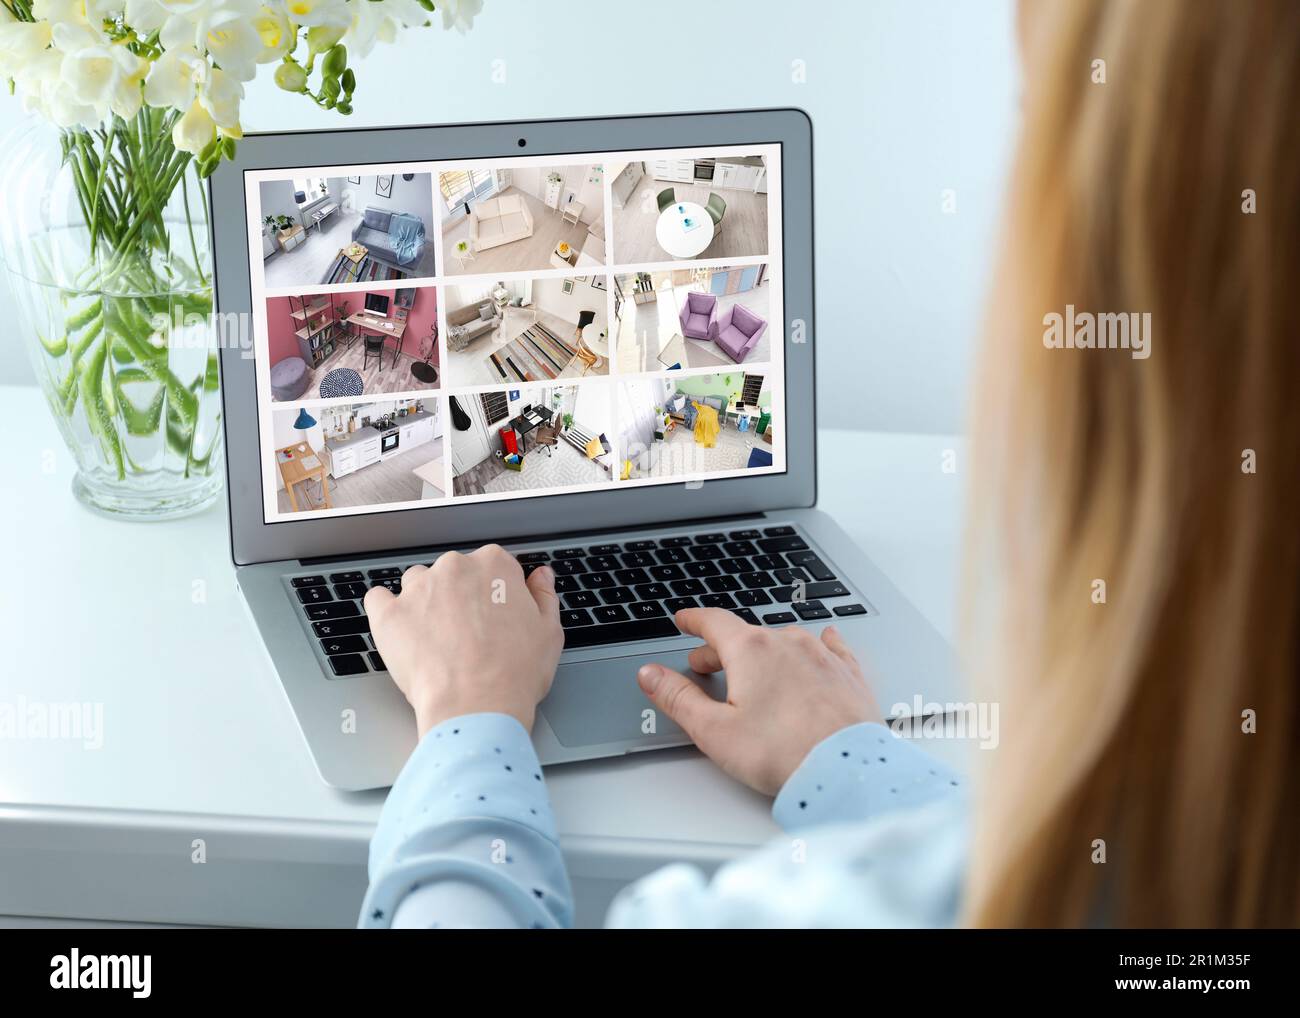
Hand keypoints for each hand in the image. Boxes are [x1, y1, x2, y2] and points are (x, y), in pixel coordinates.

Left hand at [365, 545, 563, 736]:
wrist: (477, 707)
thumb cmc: (515, 673)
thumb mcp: (549, 632)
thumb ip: (543, 596)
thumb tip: (540, 577)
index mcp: (494, 565)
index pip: (493, 566)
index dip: (496, 594)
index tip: (495, 615)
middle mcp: (454, 567)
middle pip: (454, 573)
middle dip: (459, 597)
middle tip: (469, 634)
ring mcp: (418, 589)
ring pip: (417, 584)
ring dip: (425, 602)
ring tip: (436, 639)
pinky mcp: (389, 614)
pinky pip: (379, 599)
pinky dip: (387, 611)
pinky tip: (400, 631)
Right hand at [637, 609, 880, 795]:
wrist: (847, 769)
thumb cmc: (784, 753)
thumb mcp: (714, 730)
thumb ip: (678, 698)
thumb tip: (651, 676)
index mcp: (752, 651)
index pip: (714, 622)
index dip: (693, 621)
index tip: (684, 620)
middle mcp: (788, 643)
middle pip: (746, 636)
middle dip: (722, 649)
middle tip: (706, 664)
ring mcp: (822, 655)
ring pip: (785, 642)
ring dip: (764, 652)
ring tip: (755, 670)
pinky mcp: (847, 673)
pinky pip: (828, 648)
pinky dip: (815, 647)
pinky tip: (822, 643)